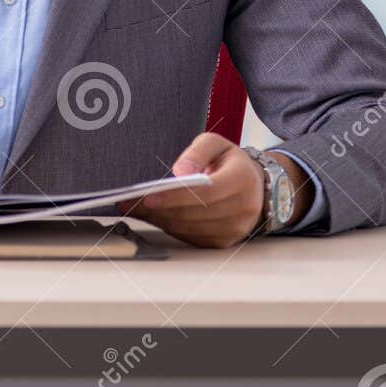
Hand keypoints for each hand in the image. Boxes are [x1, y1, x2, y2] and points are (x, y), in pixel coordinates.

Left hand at [116, 133, 309, 247]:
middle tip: (130, 202)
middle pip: (195, 213)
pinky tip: (154, 216)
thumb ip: (197, 152)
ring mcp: (235, 229)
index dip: (175, 197)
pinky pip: (191, 237)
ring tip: (135, 208)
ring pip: (190, 228)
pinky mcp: (224, 241)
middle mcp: (243, 208)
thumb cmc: (230, 163)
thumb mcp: (217, 144)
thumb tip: (179, 171)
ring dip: (160, 220)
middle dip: (160, 209)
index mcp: (242, 179)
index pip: (206, 193)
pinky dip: (170, 227)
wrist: (256, 186)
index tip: (148, 196)